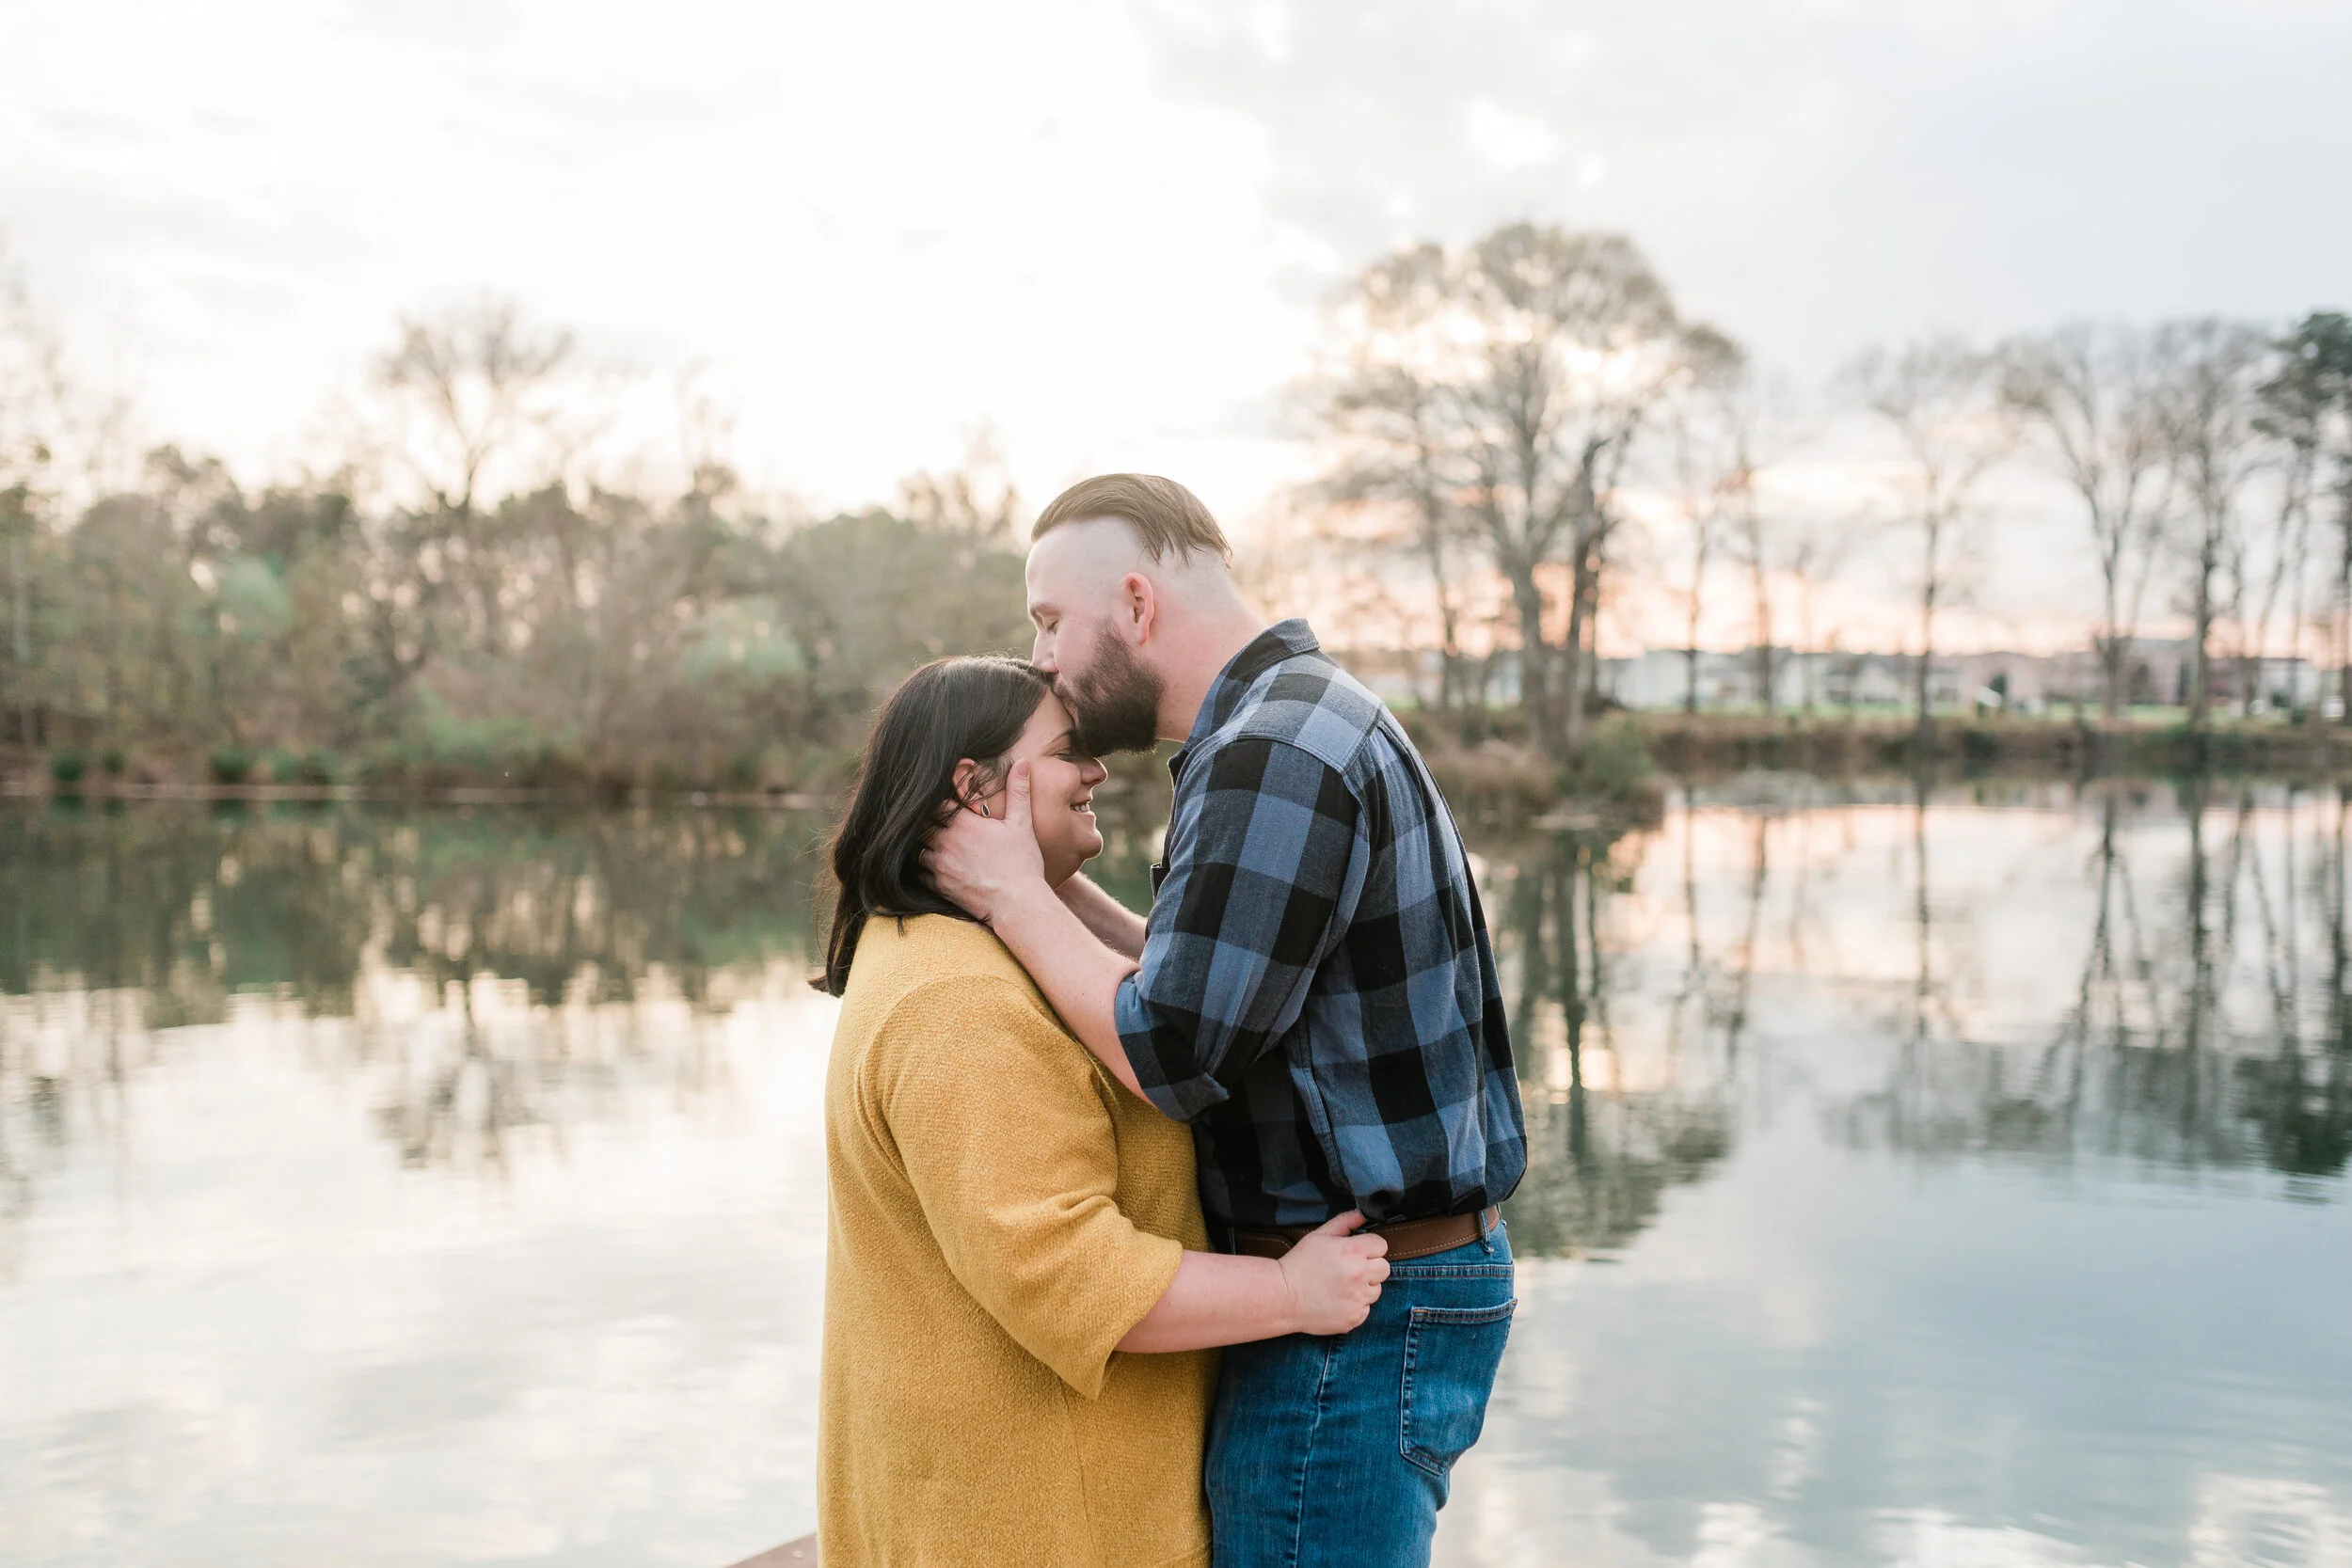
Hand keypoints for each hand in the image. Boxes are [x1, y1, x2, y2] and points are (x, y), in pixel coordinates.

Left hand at [923, 759, 1048, 922]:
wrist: (1017, 904)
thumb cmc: (1022, 863)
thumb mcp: (1022, 824)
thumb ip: (1018, 791)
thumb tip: (1022, 762)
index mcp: (964, 822)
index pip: (938, 802)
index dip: (939, 801)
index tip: (943, 802)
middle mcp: (947, 840)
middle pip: (922, 823)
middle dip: (926, 820)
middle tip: (931, 820)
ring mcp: (940, 863)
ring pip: (916, 846)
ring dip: (920, 842)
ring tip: (927, 840)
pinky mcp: (938, 884)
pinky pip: (917, 871)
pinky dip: (919, 866)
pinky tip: (927, 864)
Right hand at [1276, 1211, 1388, 1336]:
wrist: (1283, 1296)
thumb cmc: (1299, 1263)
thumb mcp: (1318, 1236)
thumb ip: (1344, 1222)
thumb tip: (1363, 1214)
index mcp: (1353, 1251)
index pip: (1381, 1245)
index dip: (1370, 1247)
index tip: (1357, 1252)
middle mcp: (1359, 1275)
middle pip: (1384, 1268)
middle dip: (1371, 1267)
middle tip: (1351, 1269)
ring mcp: (1358, 1299)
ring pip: (1377, 1290)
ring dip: (1364, 1287)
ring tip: (1342, 1286)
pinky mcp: (1354, 1317)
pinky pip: (1366, 1309)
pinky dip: (1355, 1306)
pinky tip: (1338, 1301)